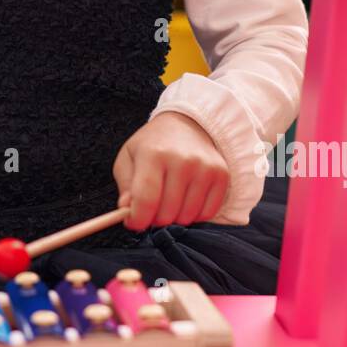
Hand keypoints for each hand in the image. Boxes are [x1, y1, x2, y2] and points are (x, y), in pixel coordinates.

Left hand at [113, 112, 229, 228]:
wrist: (186, 124)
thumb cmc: (152, 145)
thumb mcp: (128, 157)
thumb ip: (125, 186)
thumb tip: (127, 209)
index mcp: (153, 154)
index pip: (146, 200)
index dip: (137, 219)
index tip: (134, 222)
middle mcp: (182, 161)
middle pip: (166, 213)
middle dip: (155, 219)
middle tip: (152, 207)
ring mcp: (205, 168)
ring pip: (187, 217)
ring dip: (175, 217)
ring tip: (169, 201)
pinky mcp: (221, 175)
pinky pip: (207, 214)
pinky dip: (194, 214)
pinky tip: (187, 199)